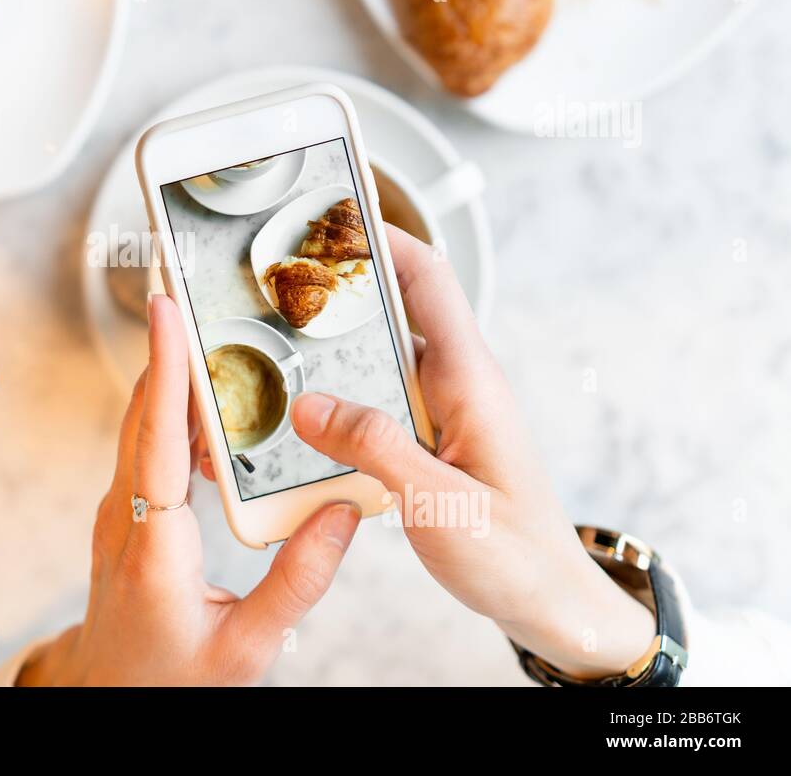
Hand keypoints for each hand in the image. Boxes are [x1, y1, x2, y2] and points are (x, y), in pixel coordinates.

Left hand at [18, 293, 360, 685]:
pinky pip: (148, 443)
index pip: (156, 439)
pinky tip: (209, 395)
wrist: (110, 695)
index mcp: (152, 542)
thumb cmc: (170, 680)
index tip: (166, 308)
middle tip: (190, 282)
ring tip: (205, 319)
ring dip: (171, 371)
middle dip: (166, 343)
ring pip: (142, 422)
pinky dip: (174, 406)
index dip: (164, 368)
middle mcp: (126, 513)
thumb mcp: (246, 648)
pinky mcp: (128, 510)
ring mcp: (120, 509)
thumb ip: (298, 583)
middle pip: (142, 411)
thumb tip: (342, 514)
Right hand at [283, 225, 654, 679]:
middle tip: (277, 281)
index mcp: (470, 382)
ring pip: (381, 357)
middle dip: (340, 288)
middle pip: (395, 309)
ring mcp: (444, 412)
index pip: (429, 281)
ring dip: (334, 347)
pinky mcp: (431, 441)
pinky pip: (379, 401)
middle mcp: (457, 385)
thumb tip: (311, 407)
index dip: (382, 239)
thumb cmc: (515, 559)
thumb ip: (377, 451)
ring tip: (273, 342)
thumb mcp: (442, 507)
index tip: (330, 219)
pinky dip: (340, 396)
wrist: (552, 605)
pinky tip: (303, 417)